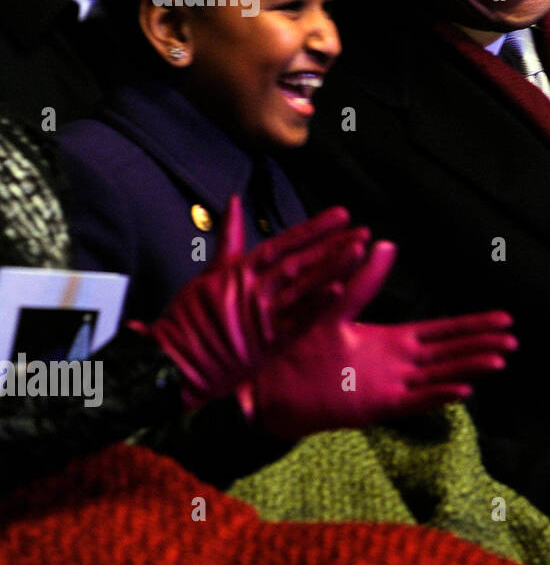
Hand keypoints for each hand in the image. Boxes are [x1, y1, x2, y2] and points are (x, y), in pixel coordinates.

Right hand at [136, 196, 370, 406]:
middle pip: (300, 262)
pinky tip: (337, 291)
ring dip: (332, 268)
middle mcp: (253, 289)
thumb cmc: (189, 318)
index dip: (314, 228)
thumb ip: (229, 238)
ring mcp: (260, 316)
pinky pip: (295, 323)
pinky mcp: (265, 345)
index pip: (283, 243)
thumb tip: (235, 202)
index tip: (342, 215)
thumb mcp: (209, 271)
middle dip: (333, 245)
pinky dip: (315, 307)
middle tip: (363, 230)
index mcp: (240, 271)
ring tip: (359, 251)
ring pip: (302, 287)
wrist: (171, 362)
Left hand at [246, 239, 516, 436]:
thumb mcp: (335, 306)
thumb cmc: (298, 347)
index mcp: (392, 340)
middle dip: (481, 345)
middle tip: (513, 340)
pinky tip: (463, 390)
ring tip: (499, 361)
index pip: (442, 331)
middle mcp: (397, 364)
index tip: (503, 318)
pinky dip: (438, 396)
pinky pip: (413, 402)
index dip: (472, 325)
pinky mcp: (374, 407)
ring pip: (439, 377)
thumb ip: (362, 281)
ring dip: (468, 369)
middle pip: (450, 353)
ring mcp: (389, 387)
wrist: (267, 383)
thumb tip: (384, 243)